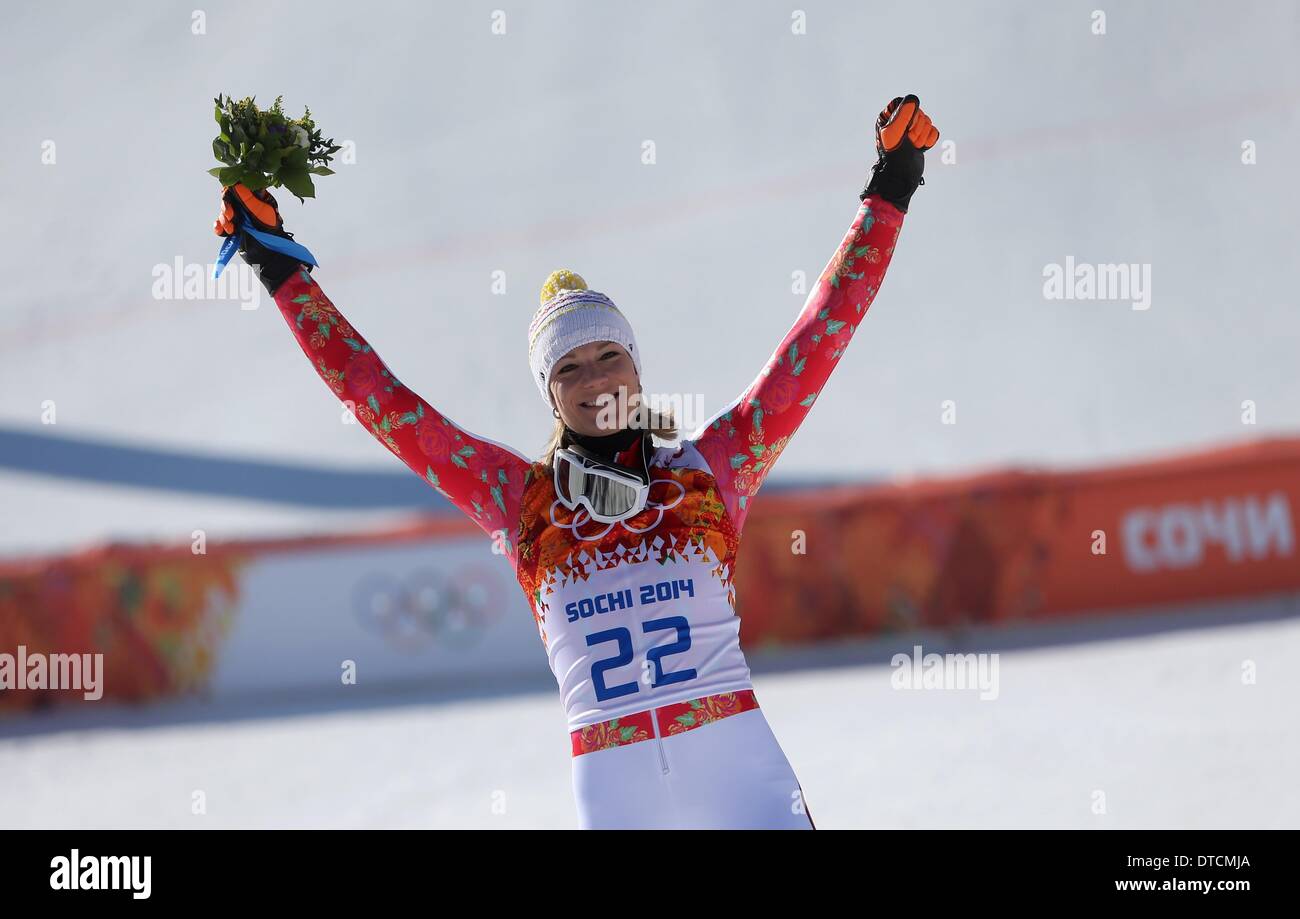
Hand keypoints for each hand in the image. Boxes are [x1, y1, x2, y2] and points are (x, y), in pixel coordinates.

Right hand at [213, 183, 283, 236]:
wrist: (269, 245)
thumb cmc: (270, 224)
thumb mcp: (261, 209)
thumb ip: (248, 197)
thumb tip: (236, 184)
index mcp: (249, 197)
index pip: (234, 189)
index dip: (228, 192)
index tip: (228, 197)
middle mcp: (241, 205)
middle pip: (226, 200)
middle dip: (225, 207)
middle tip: (230, 216)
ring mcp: (236, 216)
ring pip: (222, 213)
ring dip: (224, 220)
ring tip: (231, 229)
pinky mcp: (232, 227)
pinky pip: (219, 225)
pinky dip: (218, 227)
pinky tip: (220, 230)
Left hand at [861, 94, 939, 212]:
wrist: (901, 175)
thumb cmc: (894, 155)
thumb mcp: (894, 132)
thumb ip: (903, 113)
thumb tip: (913, 100)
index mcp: (889, 117)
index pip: (906, 103)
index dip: (910, 113)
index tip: (906, 126)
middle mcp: (901, 121)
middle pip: (919, 112)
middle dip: (916, 128)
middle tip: (907, 141)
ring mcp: (912, 130)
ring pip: (928, 122)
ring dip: (922, 136)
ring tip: (912, 146)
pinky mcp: (922, 138)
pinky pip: (933, 131)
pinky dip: (929, 141)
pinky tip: (919, 148)